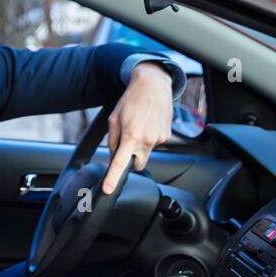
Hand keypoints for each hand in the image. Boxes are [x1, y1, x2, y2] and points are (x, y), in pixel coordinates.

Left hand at [102, 62, 172, 194]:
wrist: (152, 86)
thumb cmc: (130, 101)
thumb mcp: (113, 120)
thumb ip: (112, 141)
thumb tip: (113, 157)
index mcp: (130, 137)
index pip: (120, 163)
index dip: (113, 178)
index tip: (108, 190)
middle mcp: (147, 140)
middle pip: (137, 164)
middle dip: (131, 160)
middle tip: (127, 145)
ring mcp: (159, 139)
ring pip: (146, 153)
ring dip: (140, 146)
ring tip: (138, 126)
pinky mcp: (167, 136)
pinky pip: (154, 144)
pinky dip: (149, 138)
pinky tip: (147, 124)